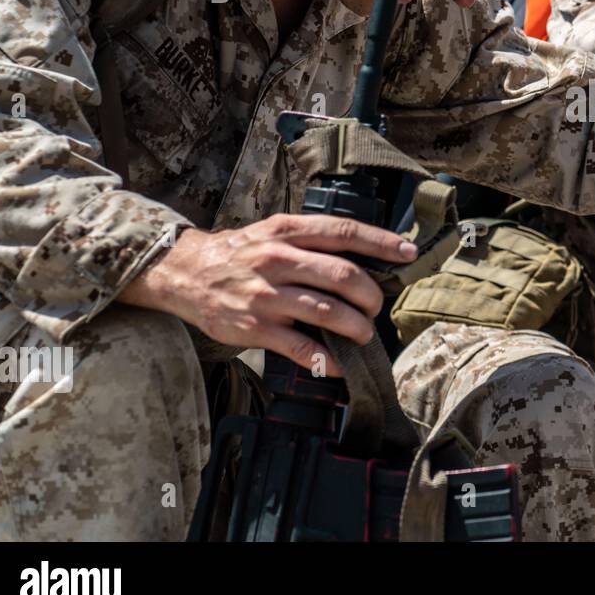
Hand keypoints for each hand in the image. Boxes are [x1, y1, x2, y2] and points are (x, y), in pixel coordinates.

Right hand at [120, 214, 417, 375]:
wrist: (185, 273)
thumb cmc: (241, 252)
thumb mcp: (273, 231)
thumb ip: (312, 240)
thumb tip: (362, 256)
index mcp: (287, 231)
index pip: (343, 232)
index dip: (381, 242)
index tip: (409, 252)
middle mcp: (278, 260)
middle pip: (342, 275)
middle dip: (371, 294)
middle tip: (377, 306)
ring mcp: (267, 295)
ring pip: (327, 311)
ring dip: (356, 327)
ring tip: (364, 334)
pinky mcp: (255, 328)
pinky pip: (301, 346)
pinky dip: (325, 359)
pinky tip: (338, 364)